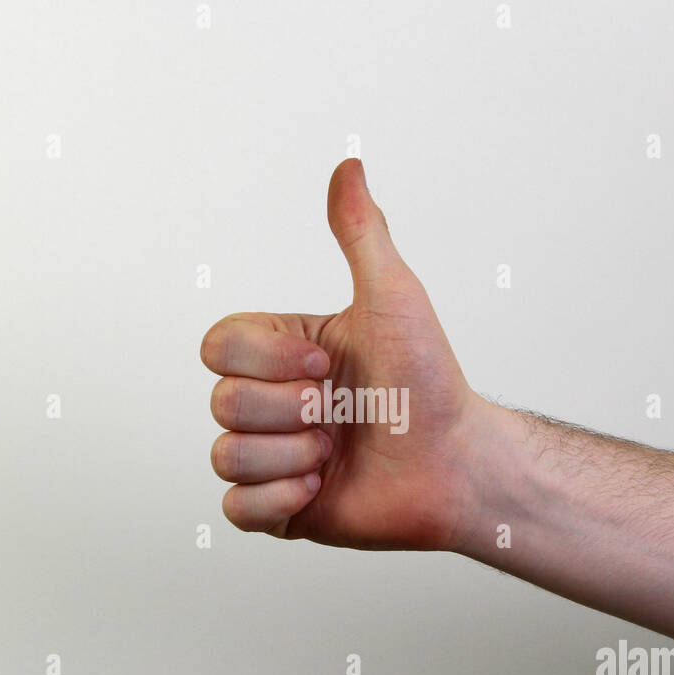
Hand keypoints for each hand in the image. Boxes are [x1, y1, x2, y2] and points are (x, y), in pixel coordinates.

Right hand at [200, 159, 485, 548]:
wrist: (456, 464)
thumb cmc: (430, 383)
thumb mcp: (393, 299)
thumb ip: (361, 234)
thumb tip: (349, 165)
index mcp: (283, 352)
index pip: (217, 346)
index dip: (266, 360)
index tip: (327, 365)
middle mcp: (271, 402)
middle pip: (222, 402)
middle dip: (287, 410)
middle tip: (338, 414)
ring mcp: (273, 456)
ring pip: (225, 455)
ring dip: (289, 455)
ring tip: (335, 453)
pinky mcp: (281, 509)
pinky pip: (235, 508)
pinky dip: (277, 500)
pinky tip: (320, 487)